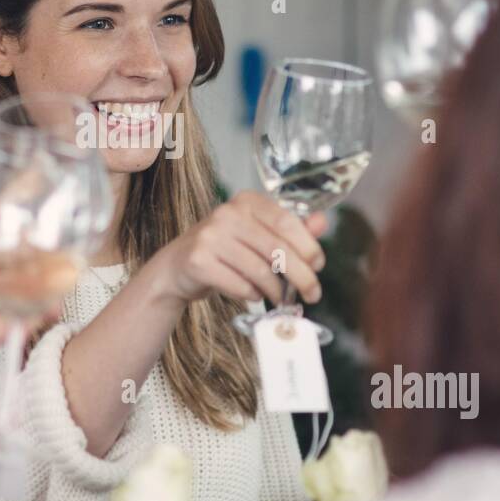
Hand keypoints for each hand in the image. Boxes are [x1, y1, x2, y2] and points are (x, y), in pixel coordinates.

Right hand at [149, 191, 326, 307]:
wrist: (177, 267)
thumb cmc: (224, 250)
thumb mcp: (256, 234)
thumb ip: (289, 229)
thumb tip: (322, 222)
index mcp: (246, 201)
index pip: (286, 222)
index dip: (308, 246)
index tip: (319, 266)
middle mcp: (227, 214)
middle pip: (277, 249)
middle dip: (302, 276)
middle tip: (313, 294)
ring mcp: (210, 237)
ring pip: (260, 271)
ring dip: (277, 291)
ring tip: (281, 299)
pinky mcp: (199, 261)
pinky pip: (240, 285)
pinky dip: (253, 295)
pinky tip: (254, 295)